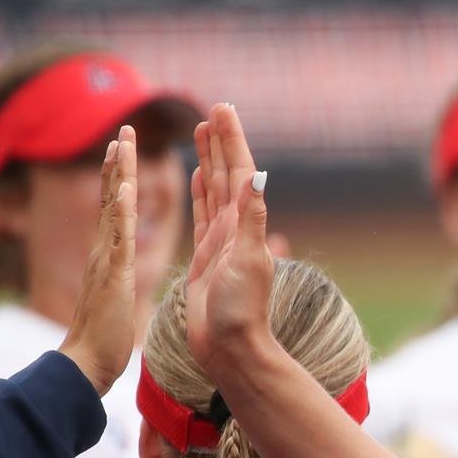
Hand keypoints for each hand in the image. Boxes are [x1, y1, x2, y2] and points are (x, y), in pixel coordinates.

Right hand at [56, 127, 136, 393]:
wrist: (86, 365)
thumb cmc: (104, 339)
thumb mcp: (116, 298)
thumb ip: (116, 278)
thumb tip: (119, 268)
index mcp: (108, 256)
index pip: (114, 209)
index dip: (118, 177)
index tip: (123, 148)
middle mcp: (102, 252)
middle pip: (110, 198)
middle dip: (116, 163)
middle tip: (123, 129)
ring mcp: (105, 262)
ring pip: (113, 210)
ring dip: (118, 175)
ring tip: (122, 143)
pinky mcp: (113, 278)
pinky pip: (118, 240)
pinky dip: (120, 214)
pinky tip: (124, 190)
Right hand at [185, 103, 276, 380]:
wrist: (232, 349)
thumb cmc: (241, 311)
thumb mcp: (248, 262)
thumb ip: (252, 219)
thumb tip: (257, 177)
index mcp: (244, 226)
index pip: (239, 172)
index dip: (232, 140)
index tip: (223, 109)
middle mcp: (235, 229)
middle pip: (226, 174)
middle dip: (221, 141)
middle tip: (214, 108)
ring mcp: (221, 242)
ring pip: (214, 190)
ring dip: (210, 159)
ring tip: (204, 130)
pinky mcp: (206, 256)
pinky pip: (204, 214)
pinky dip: (202, 192)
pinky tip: (200, 175)